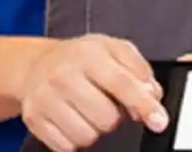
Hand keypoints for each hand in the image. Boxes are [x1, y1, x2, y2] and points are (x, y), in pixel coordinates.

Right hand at [16, 33, 166, 151]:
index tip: (159, 121)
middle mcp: (63, 75)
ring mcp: (45, 98)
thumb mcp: (115, 50)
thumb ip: (139, 70)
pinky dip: (75, 138)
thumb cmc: (82, 58)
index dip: (144, 105)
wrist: (38, 64)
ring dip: (95, 129)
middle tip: (107, 103)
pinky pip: (66, 146)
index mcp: (88, 54)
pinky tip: (74, 119)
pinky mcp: (33, 119)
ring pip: (86, 136)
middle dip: (115, 116)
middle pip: (106, 118)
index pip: (122, 84)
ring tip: (90, 111)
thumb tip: (152, 97)